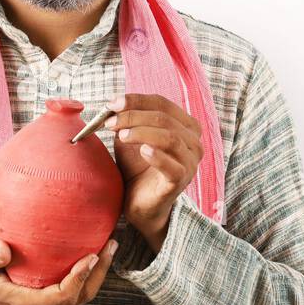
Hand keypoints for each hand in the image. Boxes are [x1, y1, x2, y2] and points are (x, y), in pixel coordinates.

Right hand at [0, 237, 118, 304]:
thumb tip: (4, 250)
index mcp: (25, 303)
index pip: (60, 296)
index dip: (78, 279)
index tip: (90, 256)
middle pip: (79, 296)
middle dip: (98, 272)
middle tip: (110, 243)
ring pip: (84, 295)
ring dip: (100, 272)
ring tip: (111, 244)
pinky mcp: (56, 301)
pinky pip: (80, 290)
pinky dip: (93, 272)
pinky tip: (99, 249)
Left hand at [104, 93, 203, 251]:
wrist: (138, 203)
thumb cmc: (137, 168)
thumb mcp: (130, 138)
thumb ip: (126, 121)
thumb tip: (113, 105)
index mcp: (185, 126)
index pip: (162, 103)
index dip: (136, 100)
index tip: (112, 104)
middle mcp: (193, 142)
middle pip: (165, 118)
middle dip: (134, 116)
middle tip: (110, 122)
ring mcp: (190, 162)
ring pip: (170, 138)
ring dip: (142, 132)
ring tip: (121, 136)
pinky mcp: (181, 181)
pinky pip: (173, 166)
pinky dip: (157, 156)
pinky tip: (141, 152)